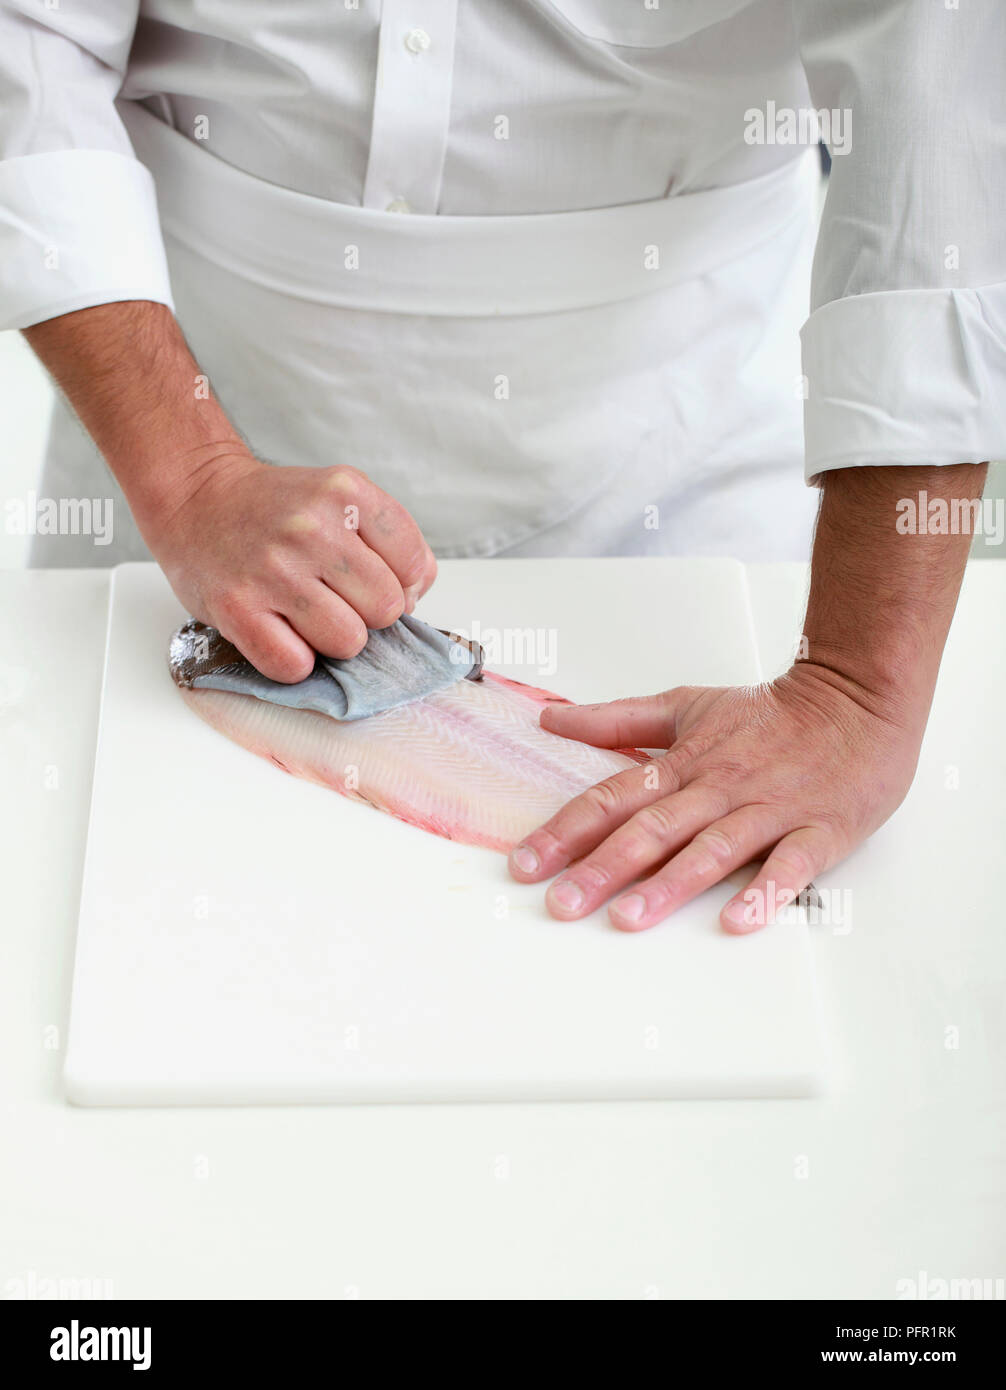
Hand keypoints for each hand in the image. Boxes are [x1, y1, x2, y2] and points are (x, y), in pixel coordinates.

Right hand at [147, 453, 436, 680]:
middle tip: (331, 598)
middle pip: (386, 610)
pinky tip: (279, 633)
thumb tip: (413, 598)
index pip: (414, 566)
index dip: (400, 585)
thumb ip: (389, 540)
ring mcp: (273, 569)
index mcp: (345, 493)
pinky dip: (294, 661)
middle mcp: (311, 527)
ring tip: (304, 615)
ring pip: (348, 642)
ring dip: (331, 640)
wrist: (196, 499)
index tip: (368, 582)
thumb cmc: (275, 510)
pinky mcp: (238, 608)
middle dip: (366, 614)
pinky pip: (295, 665)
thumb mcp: (341, 498)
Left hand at [508, 664, 921, 931]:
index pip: (613, 798)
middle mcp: (719, 788)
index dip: (567, 831)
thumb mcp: (686, 705)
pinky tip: (738, 921)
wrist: (857, 697)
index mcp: (685, 764)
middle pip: (652, 829)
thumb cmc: (770, 713)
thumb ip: (617, 720)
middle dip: (603, 868)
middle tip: (562, 904)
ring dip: (670, 885)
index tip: (526, 864)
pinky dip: (764, 892)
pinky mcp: (817, 831)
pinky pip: (789, 865)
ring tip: (630, 919)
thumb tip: (553, 720)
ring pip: (712, 849)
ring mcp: (768, 810)